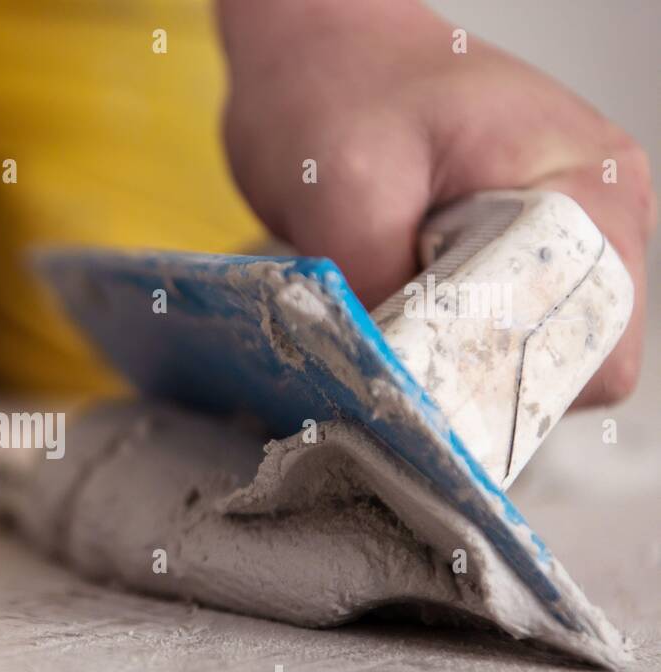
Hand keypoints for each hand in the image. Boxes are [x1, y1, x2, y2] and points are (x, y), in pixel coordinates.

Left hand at [217, 0, 654, 404]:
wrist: (311, 50)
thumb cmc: (334, 87)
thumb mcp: (344, 184)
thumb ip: (378, 288)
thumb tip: (392, 382)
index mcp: (588, 186)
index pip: (593, 347)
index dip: (509, 386)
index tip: (429, 382)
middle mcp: (594, 218)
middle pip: (566, 369)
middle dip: (479, 383)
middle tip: (397, 351)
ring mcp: (553, 241)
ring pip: (523, 363)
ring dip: (453, 367)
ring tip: (387, 317)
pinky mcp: (507, 259)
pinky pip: (488, 340)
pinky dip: (438, 349)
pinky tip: (390, 315)